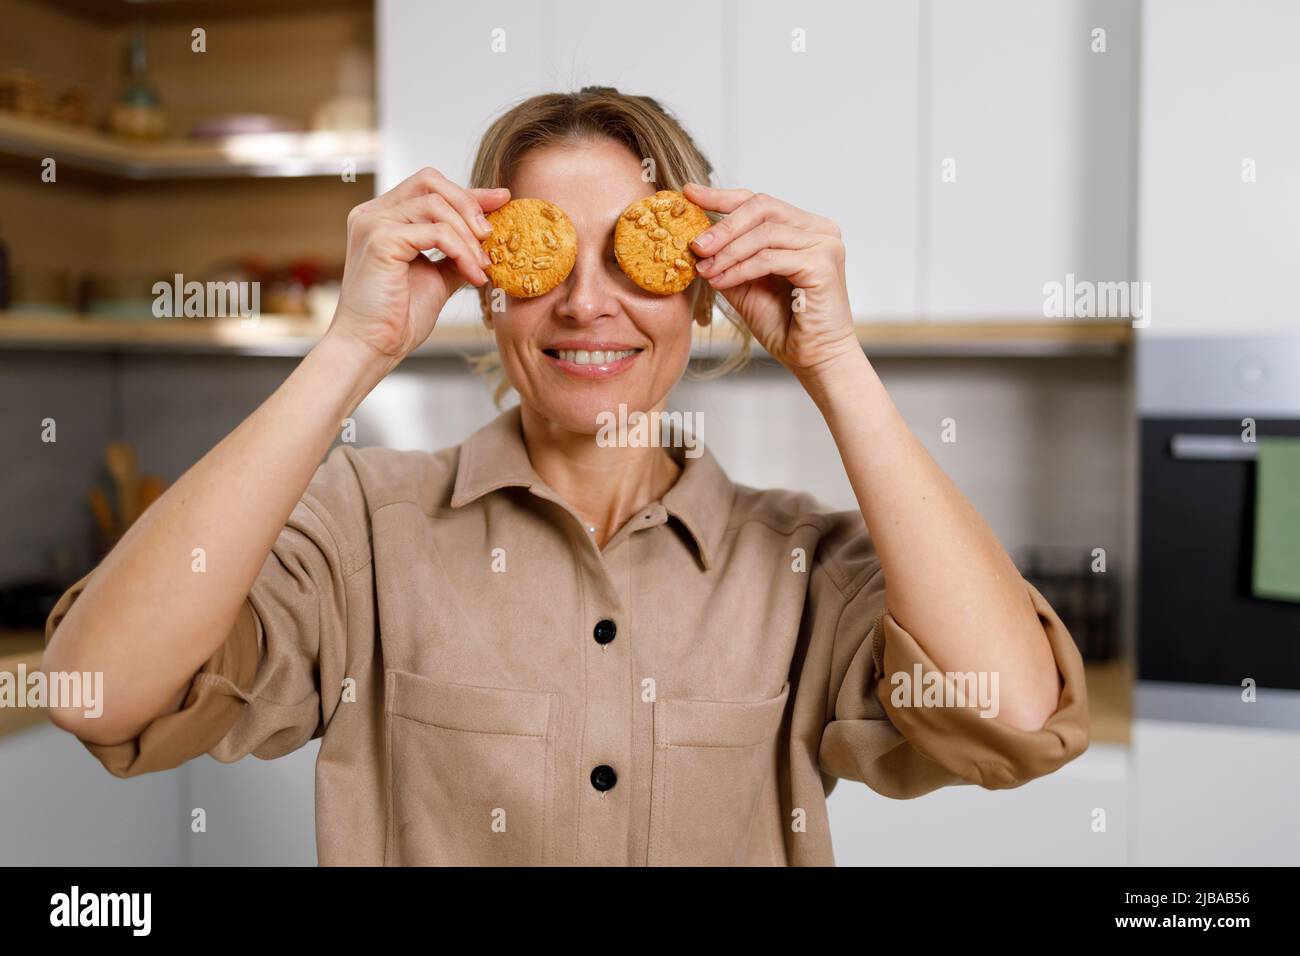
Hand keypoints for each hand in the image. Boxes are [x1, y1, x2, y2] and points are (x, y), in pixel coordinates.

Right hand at [327, 167, 509, 365]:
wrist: (372, 348)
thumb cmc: (397, 319)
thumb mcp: (436, 277)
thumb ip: (454, 253)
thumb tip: (486, 238)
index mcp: (382, 218)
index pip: (429, 187)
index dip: (469, 192)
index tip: (502, 199)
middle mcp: (373, 214)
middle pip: (431, 181)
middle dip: (469, 205)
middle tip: (491, 237)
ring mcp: (373, 224)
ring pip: (437, 205)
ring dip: (469, 237)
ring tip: (481, 267)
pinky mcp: (380, 240)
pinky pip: (436, 232)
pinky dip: (461, 251)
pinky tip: (471, 275)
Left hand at [684, 183, 858, 379]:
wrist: (812, 359)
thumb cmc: (784, 324)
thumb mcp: (745, 283)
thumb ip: (727, 257)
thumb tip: (695, 238)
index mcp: (803, 227)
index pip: (759, 202)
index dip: (722, 196)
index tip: (690, 194)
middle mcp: (819, 229)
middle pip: (762, 207)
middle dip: (723, 225)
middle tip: (695, 245)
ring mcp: (824, 244)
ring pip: (763, 233)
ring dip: (727, 252)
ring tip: (705, 270)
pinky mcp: (823, 264)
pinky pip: (769, 258)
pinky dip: (740, 269)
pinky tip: (721, 282)